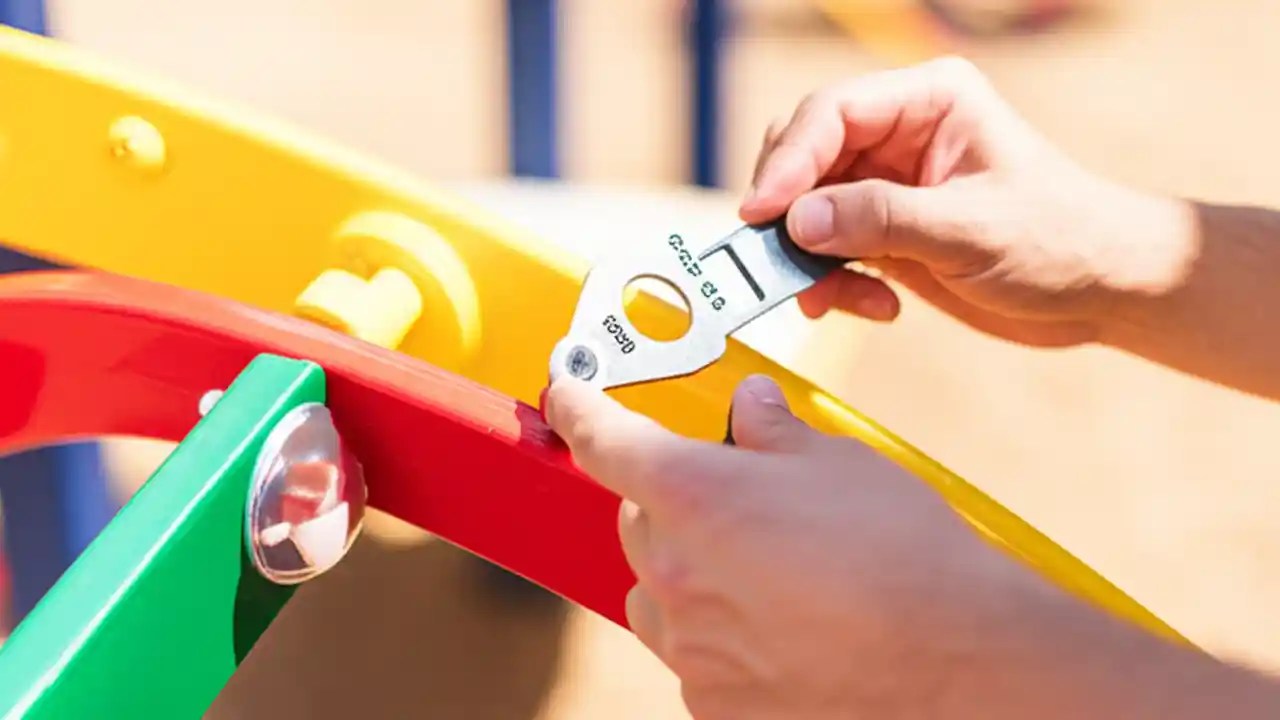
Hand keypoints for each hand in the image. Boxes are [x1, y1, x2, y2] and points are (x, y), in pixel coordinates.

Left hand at [544, 373, 1099, 718]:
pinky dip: (717, 632)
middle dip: (674, 500)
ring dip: (689, 569)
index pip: (602, 439)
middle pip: (638, 518)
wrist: (957, 663)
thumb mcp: (839, 463)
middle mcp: (673, 571)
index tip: (566, 393)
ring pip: (657, 590)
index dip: (577, 407)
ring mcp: (689, 645)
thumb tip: (750, 407)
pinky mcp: (712, 700)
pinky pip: (691, 651)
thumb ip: (774, 433)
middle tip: (743, 499)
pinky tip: (781, 627)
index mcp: (693, 493)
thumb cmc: (902, 552)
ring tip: (768, 571)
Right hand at [741, 56, 1173, 347]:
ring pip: (806, 208)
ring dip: (809, 258)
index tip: (762, 212)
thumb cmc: (1062, 240)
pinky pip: (827, 249)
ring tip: (830, 297)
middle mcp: (900, 133)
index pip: (832, 112)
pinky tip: (874, 306)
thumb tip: (798, 221)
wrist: (1103, 290)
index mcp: (929, 100)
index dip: (789, 160)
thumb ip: (880, 220)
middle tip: (779, 257)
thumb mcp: (970, 230)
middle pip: (805, 155)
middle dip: (789, 210)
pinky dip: (832, 282)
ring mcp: (888, 183)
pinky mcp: (884, 231)